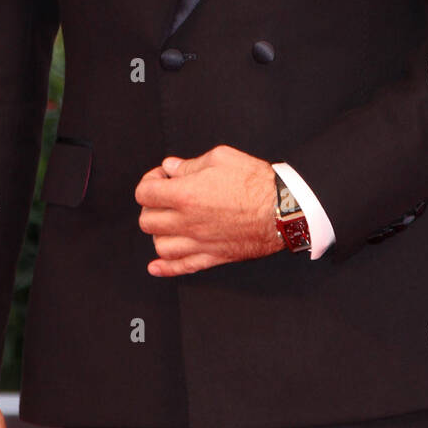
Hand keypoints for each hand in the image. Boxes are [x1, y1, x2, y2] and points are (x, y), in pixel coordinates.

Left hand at [135, 144, 283, 275]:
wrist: (283, 210)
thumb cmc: (256, 182)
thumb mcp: (221, 158)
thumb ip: (190, 164)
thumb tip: (171, 168)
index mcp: (186, 195)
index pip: (144, 193)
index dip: (150, 180)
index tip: (163, 177)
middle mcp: (187, 222)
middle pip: (147, 220)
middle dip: (152, 205)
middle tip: (167, 197)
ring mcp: (199, 243)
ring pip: (160, 246)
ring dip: (160, 233)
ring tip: (171, 222)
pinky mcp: (212, 257)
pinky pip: (181, 268)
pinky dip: (164, 268)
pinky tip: (156, 265)